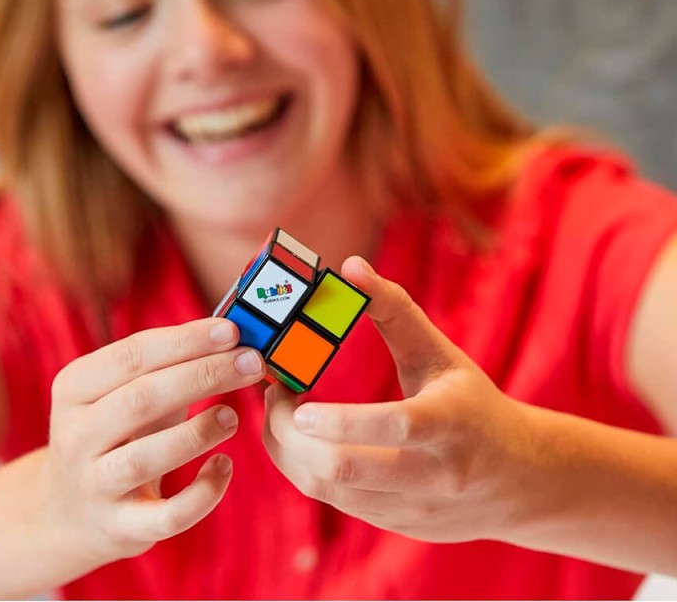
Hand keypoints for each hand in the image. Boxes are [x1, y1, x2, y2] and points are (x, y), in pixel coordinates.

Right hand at [39, 317, 265, 568]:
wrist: (68, 512)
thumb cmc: (116, 432)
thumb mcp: (124, 391)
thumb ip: (168, 363)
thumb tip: (231, 335)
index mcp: (74, 388)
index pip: (132, 355)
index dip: (186, 340)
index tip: (232, 331)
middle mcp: (76, 435)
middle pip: (142, 398)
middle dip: (204, 375)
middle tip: (252, 363)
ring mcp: (94, 486)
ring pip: (146, 457)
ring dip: (198, 432)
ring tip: (233, 415)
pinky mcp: (120, 528)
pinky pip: (167, 517)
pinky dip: (202, 493)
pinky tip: (224, 466)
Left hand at [263, 256, 532, 542]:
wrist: (519, 481)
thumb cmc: (473, 403)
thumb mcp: (442, 352)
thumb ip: (394, 308)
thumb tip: (350, 265)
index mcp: (453, 423)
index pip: (397, 426)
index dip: (340, 419)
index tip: (297, 399)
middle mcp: (436, 475)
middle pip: (345, 469)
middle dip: (290, 433)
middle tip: (272, 392)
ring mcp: (415, 509)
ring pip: (330, 490)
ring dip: (288, 450)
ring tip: (278, 410)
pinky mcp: (397, 527)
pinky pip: (335, 502)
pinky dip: (303, 468)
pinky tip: (298, 437)